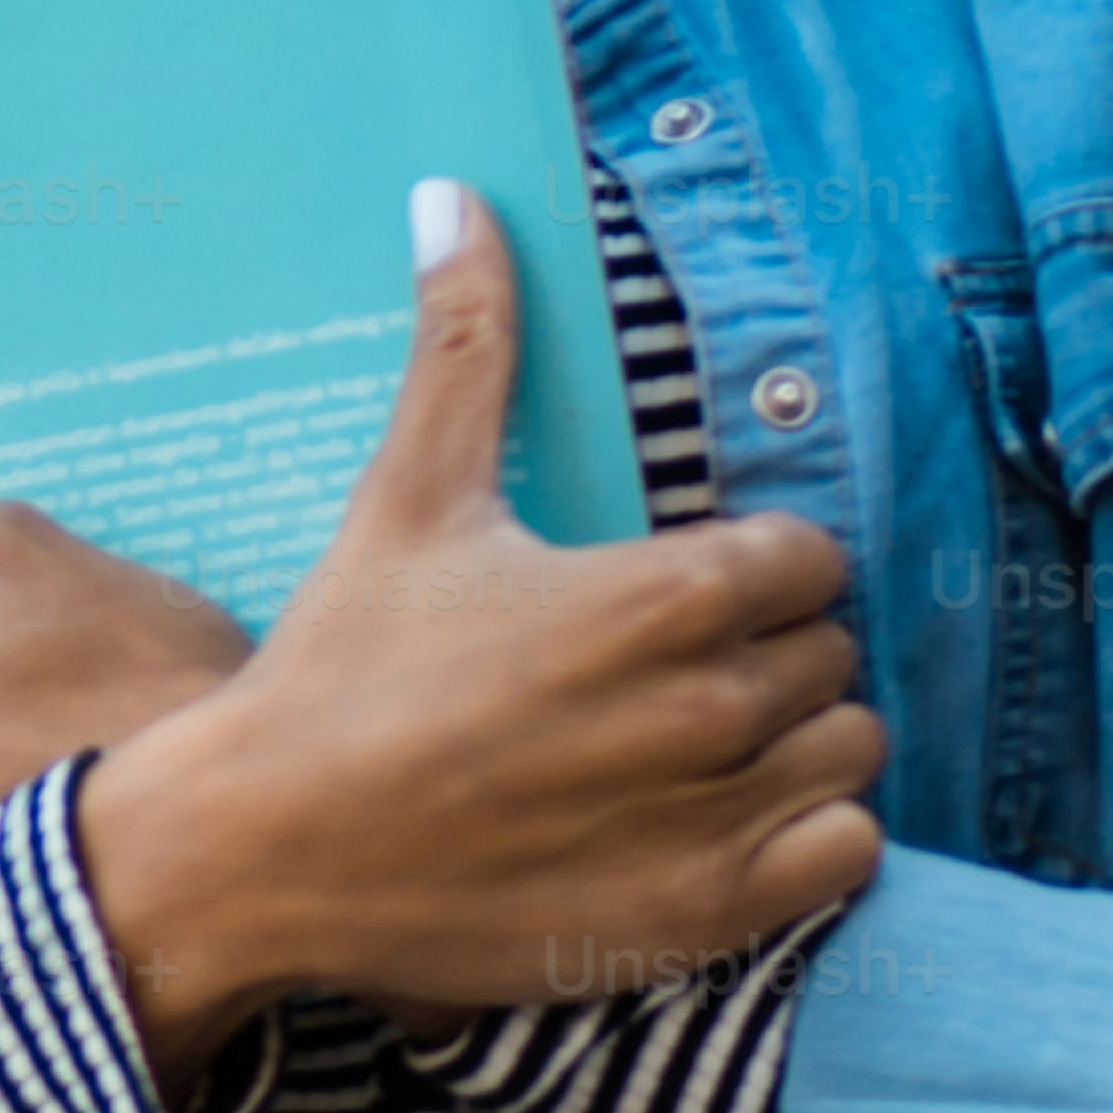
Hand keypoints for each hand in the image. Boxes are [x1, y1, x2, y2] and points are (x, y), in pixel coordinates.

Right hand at [76, 183, 889, 1091]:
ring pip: (850, 748)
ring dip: (793, 740)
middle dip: (759, 650)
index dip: (744, 565)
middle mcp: (711, 709)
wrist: (262, 848)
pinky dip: (804, 836)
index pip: (805, 557)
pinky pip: (845, 853)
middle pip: (826, 651)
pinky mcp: (706, 916)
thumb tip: (453, 197)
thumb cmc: (335, 666)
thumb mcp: (403, 499)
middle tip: (654, 670)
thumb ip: (462, 348)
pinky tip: (713, 818)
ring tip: (691, 744)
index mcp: (661, 598)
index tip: (669, 590)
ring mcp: (716, 820)